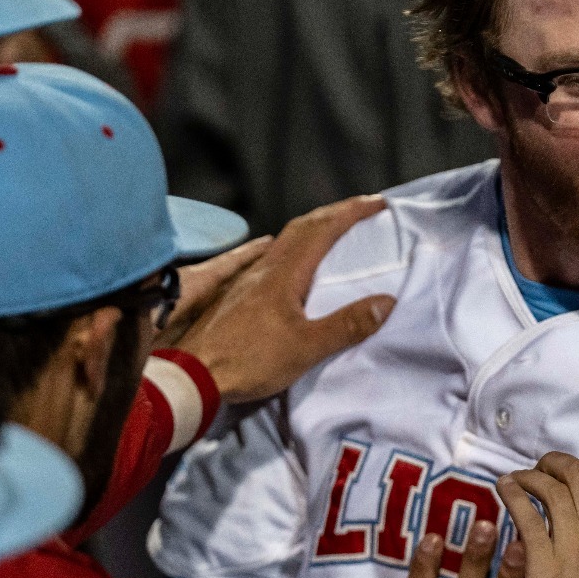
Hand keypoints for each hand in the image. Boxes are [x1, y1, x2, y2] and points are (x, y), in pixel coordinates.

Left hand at [173, 195, 397, 403]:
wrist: (192, 374)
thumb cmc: (249, 359)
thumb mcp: (306, 347)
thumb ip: (347, 325)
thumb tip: (386, 302)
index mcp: (284, 273)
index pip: (323, 229)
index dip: (351, 212)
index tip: (377, 203)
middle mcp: (264, 268)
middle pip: (302, 227)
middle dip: (333, 213)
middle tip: (360, 212)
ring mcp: (246, 280)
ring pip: (284, 241)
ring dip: (312, 229)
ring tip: (333, 235)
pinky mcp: (236, 295)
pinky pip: (270, 258)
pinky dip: (292, 250)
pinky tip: (291, 265)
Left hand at [497, 454, 578, 577]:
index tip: (572, 474)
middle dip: (557, 464)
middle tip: (541, 469)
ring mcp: (574, 547)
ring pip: (550, 489)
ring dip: (531, 477)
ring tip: (517, 479)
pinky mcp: (543, 566)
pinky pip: (525, 514)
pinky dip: (512, 494)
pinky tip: (502, 490)